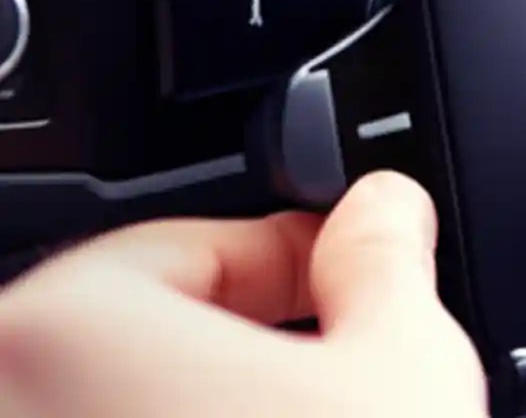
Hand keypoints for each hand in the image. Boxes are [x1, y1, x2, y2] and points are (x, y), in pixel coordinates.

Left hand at [0, 172, 484, 417]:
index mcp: (64, 329)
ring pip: (132, 402)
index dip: (296, 250)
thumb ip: (386, 250)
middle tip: (343, 363)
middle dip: (259, 335)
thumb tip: (382, 207)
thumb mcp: (407, 358)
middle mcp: (11, 399)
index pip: (189, 242)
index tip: (349, 272)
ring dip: (224, 399)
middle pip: (153, 332)